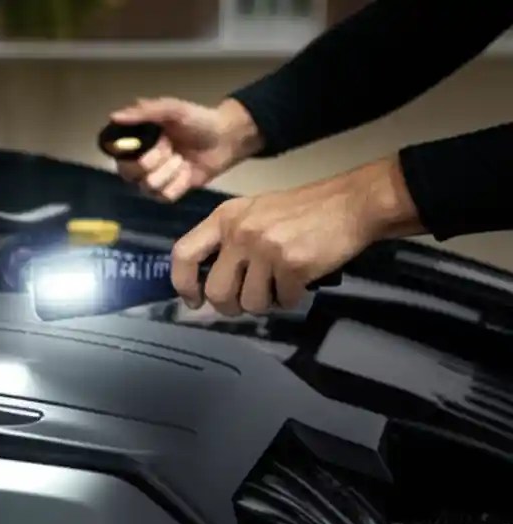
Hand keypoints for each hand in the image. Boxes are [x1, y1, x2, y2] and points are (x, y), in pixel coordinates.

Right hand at [110, 97, 261, 201]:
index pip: (118, 156)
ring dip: (169, 172)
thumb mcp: (171, 109)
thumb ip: (143, 112)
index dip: (132, 154)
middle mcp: (142, 162)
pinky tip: (188, 173)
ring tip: (182, 160)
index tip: (149, 144)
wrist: (226, 138)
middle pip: (130, 175)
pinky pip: (165, 196)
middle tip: (171, 148)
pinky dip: (179, 184)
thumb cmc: (198, 120)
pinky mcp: (171, 192)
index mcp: (138, 142)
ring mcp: (156, 178)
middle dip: (154, 160)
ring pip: (149, 186)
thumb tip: (113, 116)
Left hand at [171, 157, 422, 315]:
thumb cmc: (302, 211)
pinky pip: (283, 301)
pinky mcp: (292, 264)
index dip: (183, 284)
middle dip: (231, 307)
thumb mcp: (254, 213)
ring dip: (267, 302)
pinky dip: (293, 298)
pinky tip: (302, 279)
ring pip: (251, 303)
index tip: (194, 301)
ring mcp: (264, 248)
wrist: (352, 203)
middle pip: (217, 292)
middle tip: (248, 302)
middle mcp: (239, 232)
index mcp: (224, 218)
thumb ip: (229, 241)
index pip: (183, 254)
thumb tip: (209, 285)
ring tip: (281, 284)